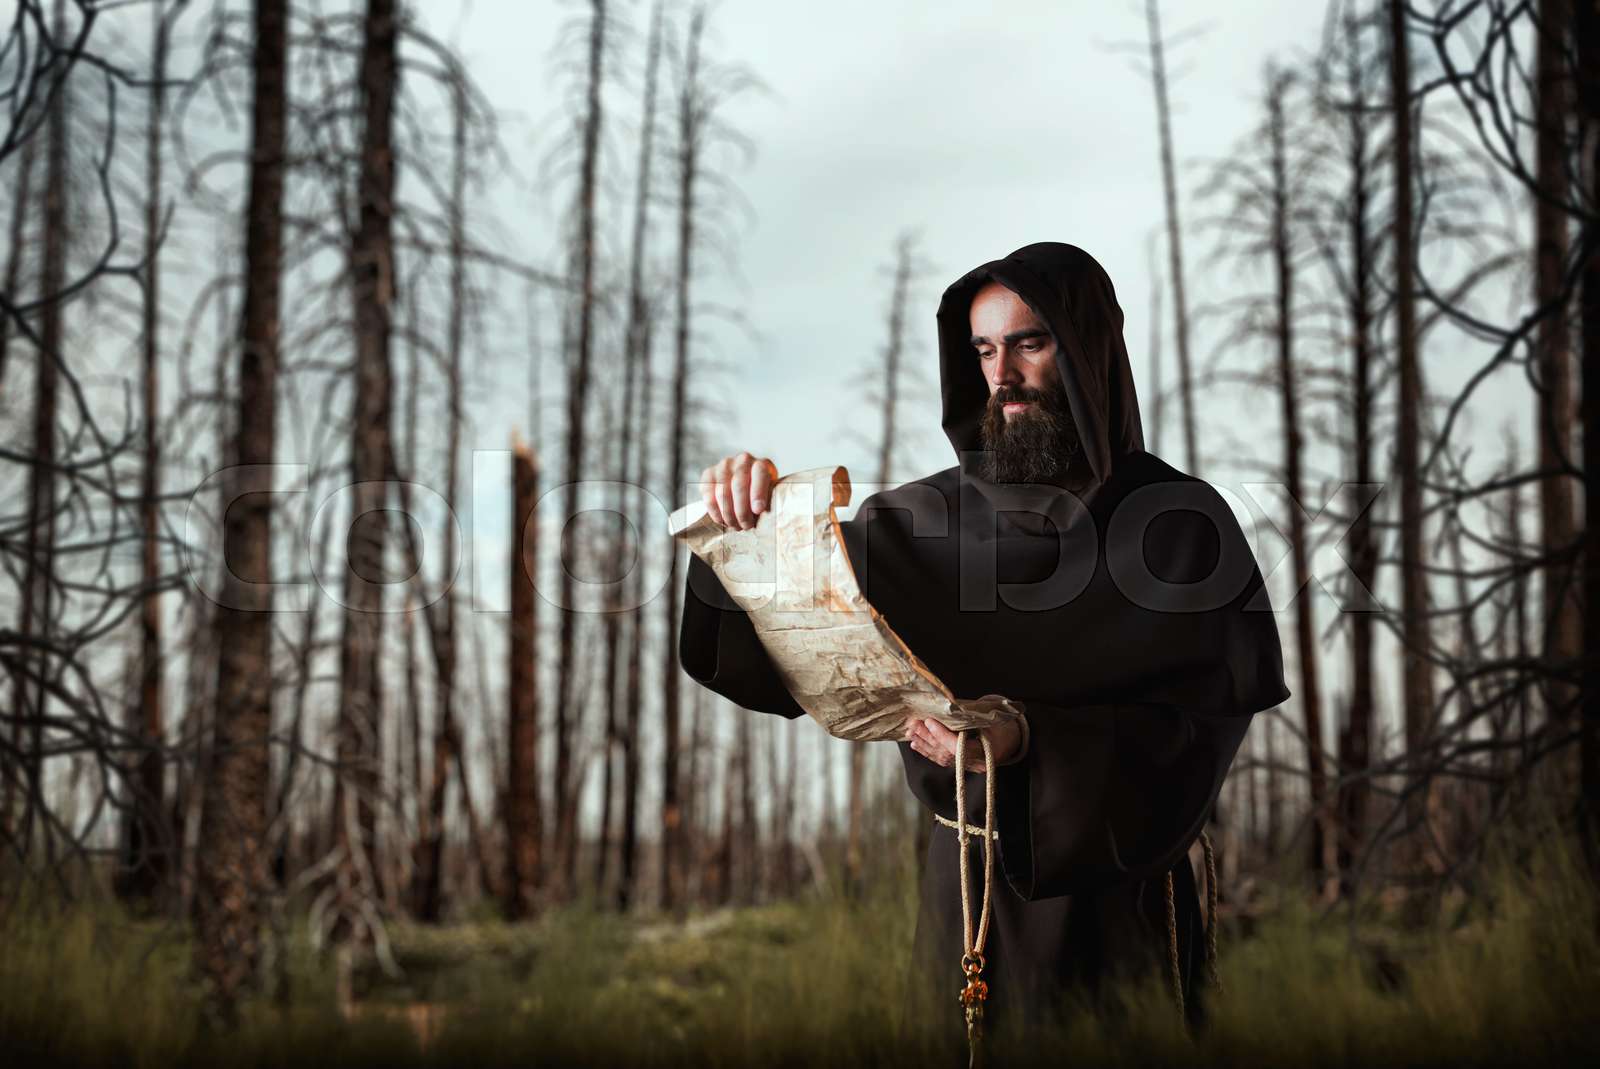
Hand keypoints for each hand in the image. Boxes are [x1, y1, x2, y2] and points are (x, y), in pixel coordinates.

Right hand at [699, 452, 776, 529]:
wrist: (742, 485)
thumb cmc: (759, 494)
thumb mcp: (769, 495)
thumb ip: (767, 501)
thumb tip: (761, 515)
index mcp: (762, 464)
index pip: (759, 474)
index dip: (758, 493)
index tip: (758, 510)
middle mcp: (742, 460)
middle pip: (739, 486)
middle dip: (742, 511)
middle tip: (746, 526)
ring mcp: (724, 466)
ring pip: (722, 492)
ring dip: (728, 514)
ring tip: (735, 526)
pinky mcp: (708, 474)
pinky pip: (708, 495)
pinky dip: (715, 511)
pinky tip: (722, 520)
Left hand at [906, 715, 1022, 771]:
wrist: (1009, 739)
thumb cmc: (1001, 725)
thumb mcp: (991, 718)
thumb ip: (970, 716)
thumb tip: (946, 706)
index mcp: (987, 751)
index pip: (958, 747)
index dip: (941, 735)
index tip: (929, 721)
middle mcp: (976, 763)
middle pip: (946, 752)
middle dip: (928, 738)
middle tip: (914, 724)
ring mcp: (968, 767)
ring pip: (942, 757)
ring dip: (924, 744)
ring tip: (911, 732)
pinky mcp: (961, 765)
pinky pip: (942, 760)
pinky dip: (928, 751)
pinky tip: (916, 744)